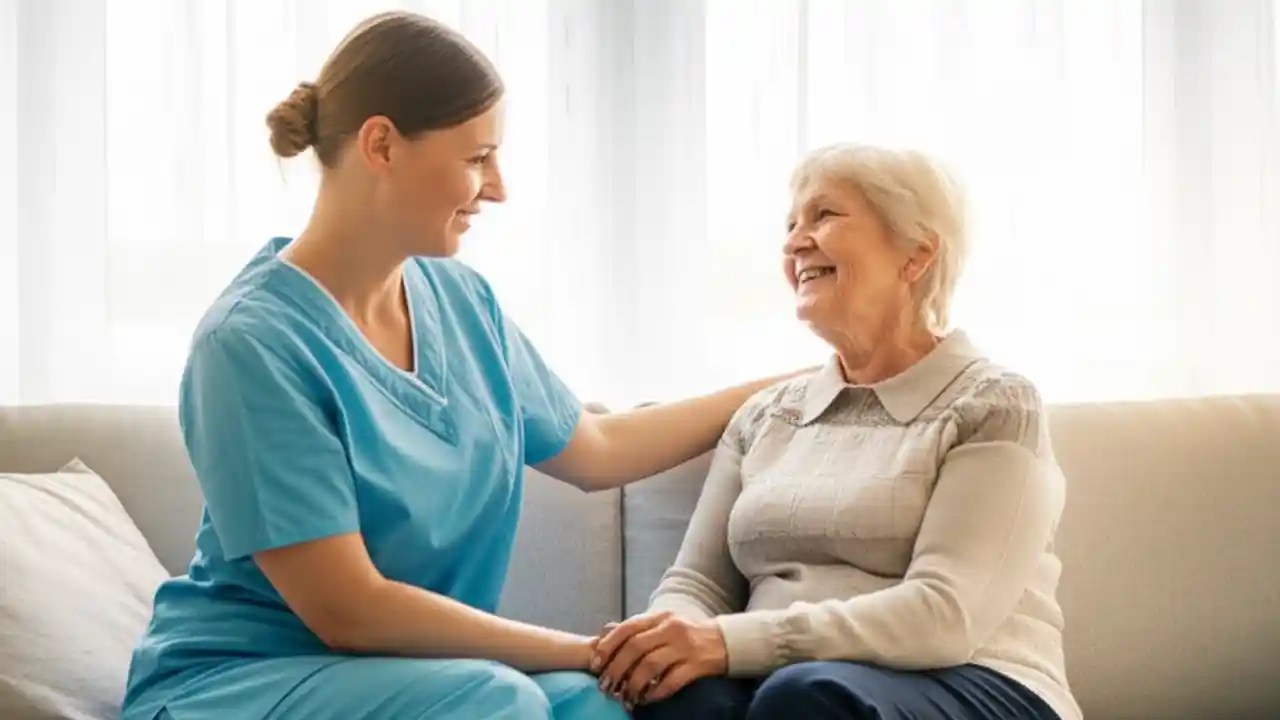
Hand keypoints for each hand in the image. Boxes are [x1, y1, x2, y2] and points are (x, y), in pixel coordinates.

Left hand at [590, 611, 728, 706]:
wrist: (724, 641)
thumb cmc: (687, 634)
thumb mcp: (662, 624)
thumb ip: (636, 628)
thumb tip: (604, 632)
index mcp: (659, 617)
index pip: (628, 628)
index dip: (608, 646)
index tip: (595, 663)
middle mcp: (671, 628)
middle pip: (635, 648)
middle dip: (616, 668)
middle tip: (605, 686)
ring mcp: (685, 646)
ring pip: (651, 666)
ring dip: (633, 684)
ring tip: (625, 697)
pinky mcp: (697, 665)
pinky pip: (672, 681)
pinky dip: (656, 692)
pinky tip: (647, 699)